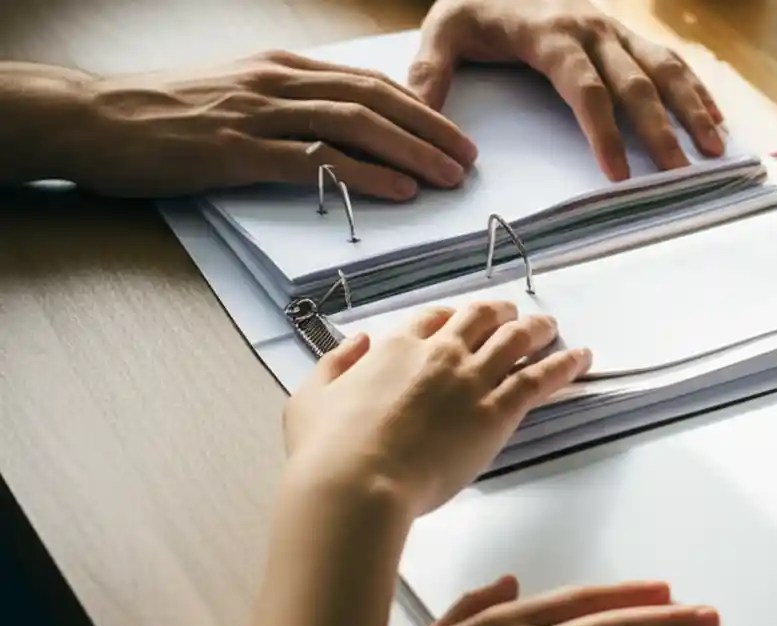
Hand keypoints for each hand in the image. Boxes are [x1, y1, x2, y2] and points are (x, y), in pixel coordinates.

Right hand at [62, 51, 476, 198]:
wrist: (92, 117)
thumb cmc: (164, 112)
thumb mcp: (235, 93)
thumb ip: (286, 104)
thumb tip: (338, 127)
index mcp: (281, 67)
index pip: (367, 82)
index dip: (419, 107)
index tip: (453, 132)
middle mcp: (277, 83)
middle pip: (374, 100)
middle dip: (430, 129)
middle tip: (468, 158)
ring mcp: (257, 115)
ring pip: (354, 126)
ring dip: (410, 152)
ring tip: (448, 177)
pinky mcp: (236, 152)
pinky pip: (314, 162)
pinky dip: (363, 176)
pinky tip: (397, 192)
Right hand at [283, 301, 591, 514]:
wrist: (357, 483)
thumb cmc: (327, 451)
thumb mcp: (309, 399)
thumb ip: (334, 365)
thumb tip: (357, 344)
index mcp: (395, 348)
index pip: (432, 318)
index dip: (451, 315)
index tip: (461, 317)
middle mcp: (439, 354)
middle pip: (480, 318)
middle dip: (499, 313)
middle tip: (513, 314)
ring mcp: (471, 380)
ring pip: (515, 341)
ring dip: (535, 329)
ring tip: (550, 325)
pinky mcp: (497, 411)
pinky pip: (540, 378)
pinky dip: (564, 363)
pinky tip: (581, 356)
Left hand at [410, 0, 724, 180]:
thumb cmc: (475, 4)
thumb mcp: (443, 30)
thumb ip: (431, 72)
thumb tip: (419, 115)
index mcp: (551, 34)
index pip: (585, 88)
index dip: (603, 131)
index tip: (618, 173)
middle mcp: (592, 29)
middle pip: (635, 84)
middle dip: (660, 131)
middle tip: (679, 174)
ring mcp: (615, 30)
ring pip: (663, 68)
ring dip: (692, 108)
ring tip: (715, 147)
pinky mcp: (626, 34)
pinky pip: (669, 59)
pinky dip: (695, 89)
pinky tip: (714, 119)